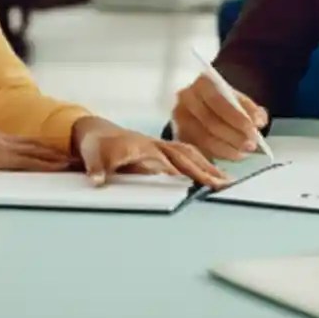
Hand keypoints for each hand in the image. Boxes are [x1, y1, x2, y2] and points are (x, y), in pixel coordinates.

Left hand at [73, 117, 231, 188]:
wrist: (99, 132)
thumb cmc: (98, 145)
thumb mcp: (92, 156)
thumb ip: (96, 169)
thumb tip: (97, 181)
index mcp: (141, 147)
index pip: (166, 163)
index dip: (182, 174)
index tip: (196, 185)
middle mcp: (155, 145)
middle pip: (185, 158)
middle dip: (204, 171)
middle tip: (222, 185)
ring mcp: (161, 146)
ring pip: (190, 155)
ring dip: (208, 167)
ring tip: (227, 181)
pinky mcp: (164, 149)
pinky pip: (188, 154)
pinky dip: (203, 163)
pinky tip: (216, 174)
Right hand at [171, 74, 267, 160]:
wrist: (196, 97)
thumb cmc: (218, 96)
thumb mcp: (235, 95)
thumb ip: (249, 107)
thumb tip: (259, 121)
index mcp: (202, 83)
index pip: (219, 102)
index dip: (237, 118)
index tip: (253, 130)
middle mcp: (185, 99)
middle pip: (210, 123)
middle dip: (234, 137)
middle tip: (250, 145)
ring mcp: (179, 119)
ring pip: (202, 139)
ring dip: (227, 149)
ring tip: (243, 153)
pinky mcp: (179, 135)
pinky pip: (198, 149)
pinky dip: (216, 155)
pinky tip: (230, 156)